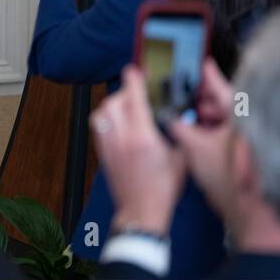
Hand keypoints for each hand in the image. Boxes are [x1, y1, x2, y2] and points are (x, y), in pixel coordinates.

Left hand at [92, 66, 185, 235]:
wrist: (141, 210)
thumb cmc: (162, 188)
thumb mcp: (180, 157)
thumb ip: (176, 132)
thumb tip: (176, 115)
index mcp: (143, 138)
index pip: (134, 100)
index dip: (134, 81)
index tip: (134, 70)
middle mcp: (121, 138)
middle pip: (114, 102)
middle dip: (125, 93)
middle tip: (137, 93)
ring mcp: (108, 144)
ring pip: (102, 112)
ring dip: (114, 104)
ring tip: (127, 107)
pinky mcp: (101, 151)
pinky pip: (99, 125)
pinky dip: (107, 117)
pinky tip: (119, 122)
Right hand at [168, 63, 235, 219]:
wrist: (237, 202)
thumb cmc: (224, 175)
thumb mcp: (192, 145)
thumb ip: (176, 124)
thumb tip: (164, 114)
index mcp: (235, 116)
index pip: (222, 87)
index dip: (208, 74)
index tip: (200, 62)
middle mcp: (239, 123)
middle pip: (217, 101)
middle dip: (197, 98)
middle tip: (178, 93)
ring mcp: (237, 135)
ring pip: (216, 115)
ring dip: (198, 114)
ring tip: (181, 114)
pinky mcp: (232, 146)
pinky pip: (216, 128)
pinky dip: (203, 126)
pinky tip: (188, 130)